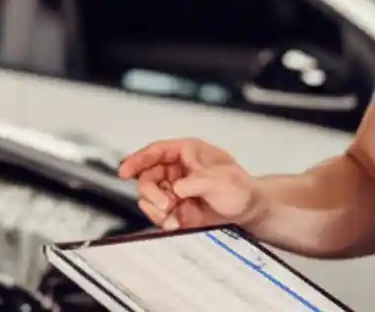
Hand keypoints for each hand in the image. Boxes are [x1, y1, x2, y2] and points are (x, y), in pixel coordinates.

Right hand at [118, 138, 265, 231]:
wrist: (249, 211)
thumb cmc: (241, 188)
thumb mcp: (223, 180)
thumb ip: (197, 182)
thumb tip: (176, 187)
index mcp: (187, 152)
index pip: (155, 151)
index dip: (138, 159)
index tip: (124, 170)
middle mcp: (177, 170)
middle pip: (147, 176)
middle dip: (151, 192)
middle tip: (165, 204)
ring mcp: (174, 191)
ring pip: (149, 197)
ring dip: (156, 208)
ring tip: (173, 216)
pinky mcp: (175, 210)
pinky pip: (157, 214)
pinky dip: (162, 220)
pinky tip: (175, 223)